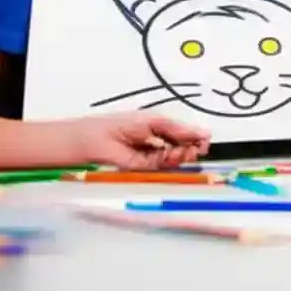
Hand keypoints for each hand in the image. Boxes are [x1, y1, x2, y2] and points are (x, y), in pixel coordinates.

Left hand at [74, 113, 210, 169]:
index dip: (195, 137)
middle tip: (195, 149)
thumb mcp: (150, 121)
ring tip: (182, 152)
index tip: (205, 141)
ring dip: (180, 156)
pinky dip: (167, 163)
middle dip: (190, 148)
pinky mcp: (140, 168)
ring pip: (172, 158)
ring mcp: (147, 155)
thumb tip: (201, 132)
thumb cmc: (113, 126)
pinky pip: (160, 166)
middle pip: (180, 147)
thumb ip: (175, 128)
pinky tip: (171, 157)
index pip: (183, 133)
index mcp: (156, 127)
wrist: (85, 141)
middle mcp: (154, 142)